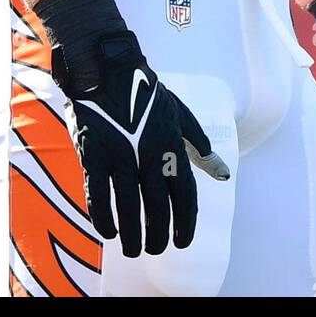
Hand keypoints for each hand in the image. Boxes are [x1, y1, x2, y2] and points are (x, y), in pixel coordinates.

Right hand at [55, 31, 229, 256]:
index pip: (184, 195)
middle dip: (158, 235)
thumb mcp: (180, 113)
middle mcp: (148, 154)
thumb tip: (222, 172)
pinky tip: (108, 232)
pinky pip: (98, 195)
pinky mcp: (93, 154)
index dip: (186, 223)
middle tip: (155, 248)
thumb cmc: (145, 91)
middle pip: (157, 208)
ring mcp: (120, 156)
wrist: (107, 67)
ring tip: (134, 249)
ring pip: (128, 207)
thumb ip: (199, 146)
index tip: (182, 242)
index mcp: (172, 146)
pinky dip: (103, 218)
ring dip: (132, 234)